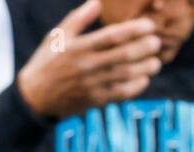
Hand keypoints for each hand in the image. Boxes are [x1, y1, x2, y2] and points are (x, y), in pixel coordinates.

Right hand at [15, 0, 161, 119]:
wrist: (37, 96)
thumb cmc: (48, 60)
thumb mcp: (58, 36)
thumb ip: (79, 18)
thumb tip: (97, 2)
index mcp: (78, 46)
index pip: (111, 36)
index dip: (134, 30)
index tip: (149, 25)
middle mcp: (87, 65)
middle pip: (123, 55)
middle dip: (144, 48)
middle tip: (157, 42)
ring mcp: (93, 84)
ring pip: (125, 75)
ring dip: (144, 68)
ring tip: (156, 62)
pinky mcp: (96, 100)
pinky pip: (121, 93)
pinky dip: (136, 86)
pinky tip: (144, 79)